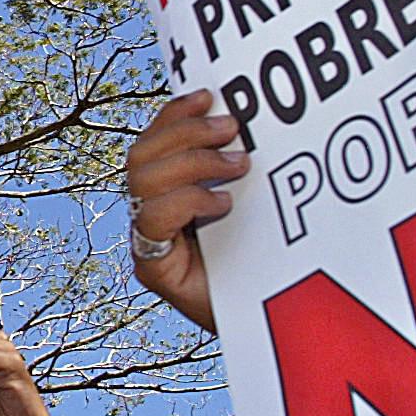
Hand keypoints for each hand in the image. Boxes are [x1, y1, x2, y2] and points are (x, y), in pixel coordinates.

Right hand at [123, 89, 246, 333]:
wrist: (275, 321)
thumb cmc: (270, 261)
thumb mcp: (260, 204)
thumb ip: (246, 169)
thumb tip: (259, 123)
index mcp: (169, 191)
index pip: (154, 139)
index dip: (174, 113)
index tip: (209, 94)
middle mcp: (150, 212)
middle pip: (140, 154)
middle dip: (186, 131)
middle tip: (234, 128)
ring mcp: (148, 240)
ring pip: (140, 179)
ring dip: (191, 162)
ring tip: (238, 166)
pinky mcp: (153, 267)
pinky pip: (151, 219)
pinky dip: (187, 202)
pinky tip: (222, 204)